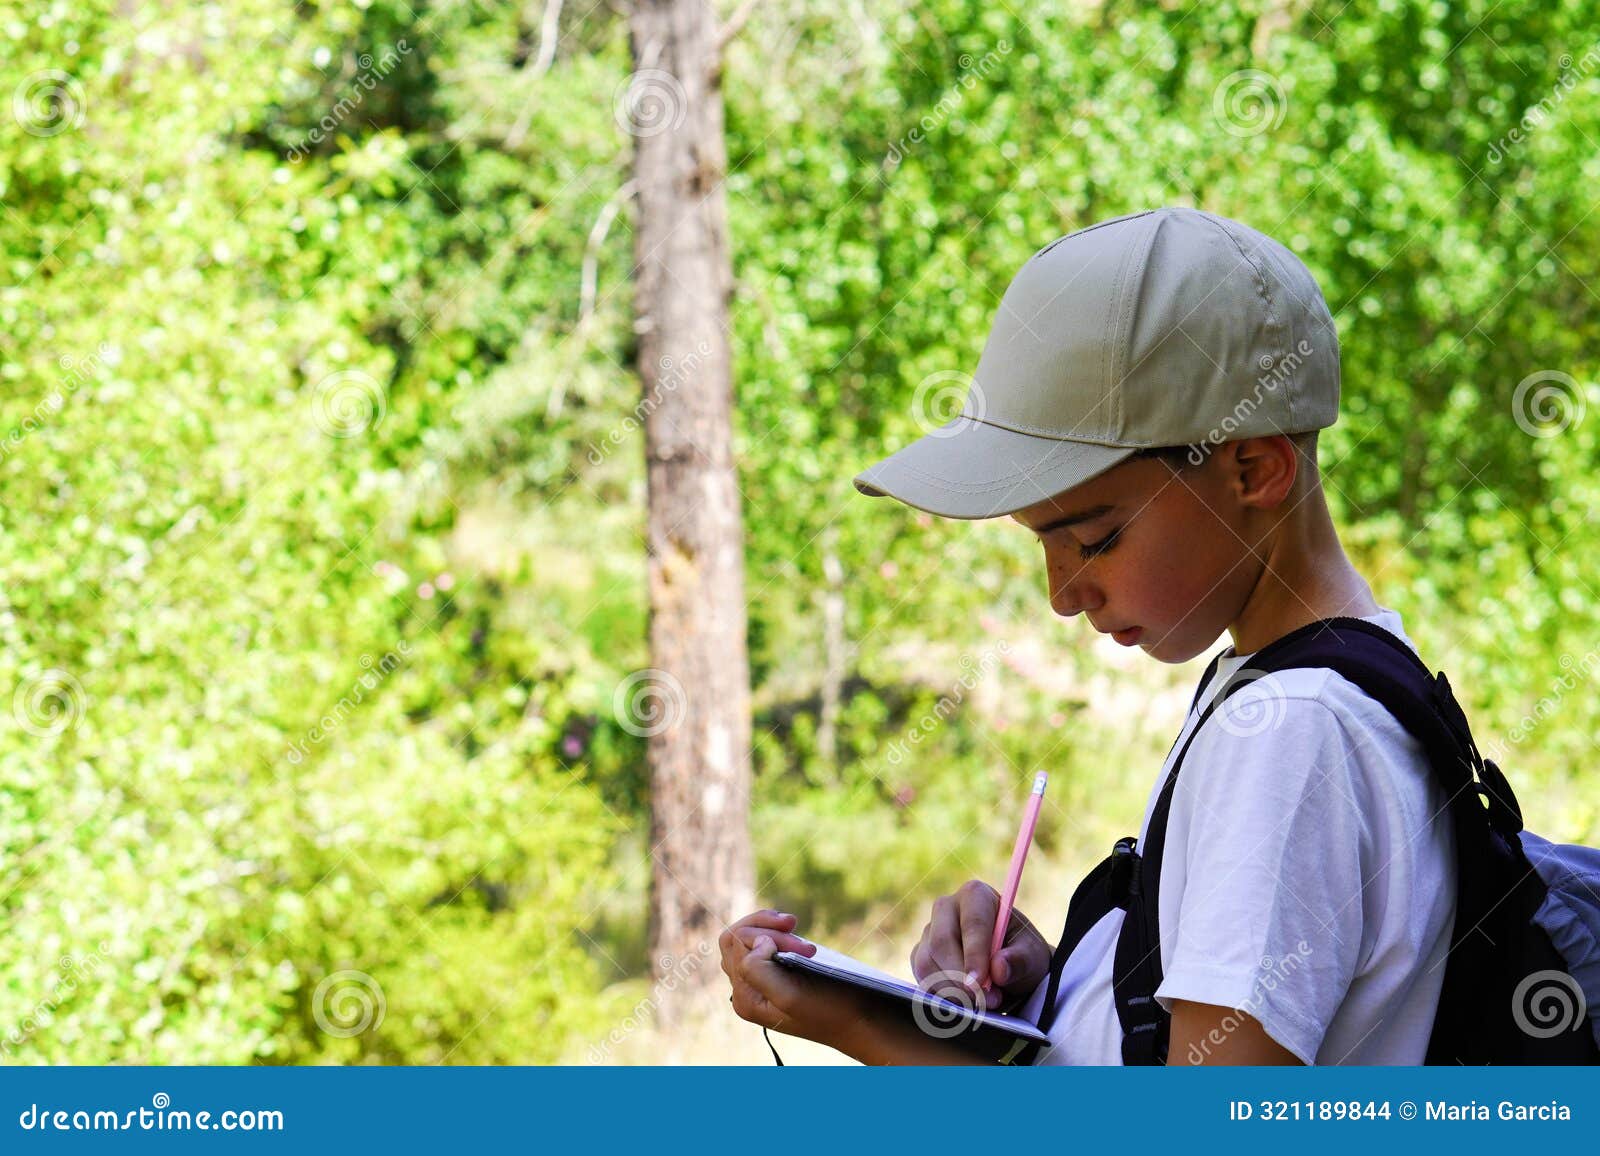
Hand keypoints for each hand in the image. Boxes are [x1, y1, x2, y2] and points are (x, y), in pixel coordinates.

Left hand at [719, 909, 861, 1048]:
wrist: (855, 1021)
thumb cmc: (828, 1011)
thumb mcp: (790, 995)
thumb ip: (759, 970)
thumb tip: (756, 943)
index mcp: (745, 998)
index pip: (736, 944)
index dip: (766, 935)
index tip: (803, 946)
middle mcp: (745, 989)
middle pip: (736, 938)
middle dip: (766, 926)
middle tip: (795, 926)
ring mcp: (758, 981)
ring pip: (747, 937)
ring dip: (771, 927)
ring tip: (795, 925)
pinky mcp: (773, 973)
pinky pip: (760, 943)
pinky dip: (775, 932)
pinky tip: (794, 934)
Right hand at [910, 880, 1051, 1012]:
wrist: (1006, 968)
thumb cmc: (1020, 954)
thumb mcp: (1031, 957)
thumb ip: (1018, 961)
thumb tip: (999, 969)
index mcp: (976, 895)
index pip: (972, 923)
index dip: (974, 954)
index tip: (979, 984)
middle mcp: (946, 907)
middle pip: (942, 941)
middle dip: (960, 977)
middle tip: (984, 1001)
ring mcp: (929, 931)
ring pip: (927, 963)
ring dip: (952, 990)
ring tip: (981, 1003)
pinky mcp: (920, 955)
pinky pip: (922, 978)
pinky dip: (941, 996)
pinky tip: (963, 1002)